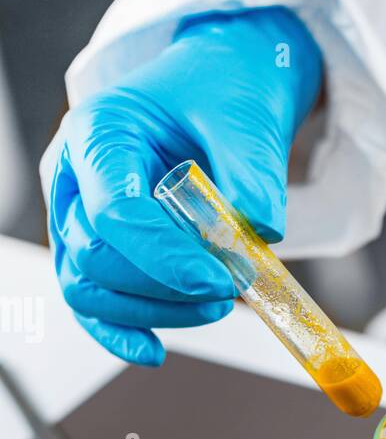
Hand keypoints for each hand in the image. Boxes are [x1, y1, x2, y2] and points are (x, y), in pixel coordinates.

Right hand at [45, 6, 321, 364]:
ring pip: (90, 287)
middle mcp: (74, 176)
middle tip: (229, 288)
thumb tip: (259, 233)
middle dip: (163, 286)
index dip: (164, 258)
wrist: (217, 87)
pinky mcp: (97, 248)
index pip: (114, 213)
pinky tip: (155, 351)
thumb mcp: (245, 117)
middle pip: (95, 257)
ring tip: (217, 303)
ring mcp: (78, 215)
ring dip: (154, 311)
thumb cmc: (222, 92)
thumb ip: (252, 174)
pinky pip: (95, 302)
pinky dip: (122, 331)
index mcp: (99, 132)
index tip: (220, 279)